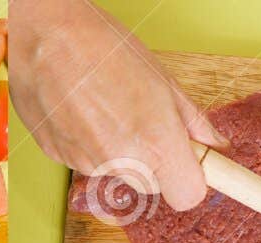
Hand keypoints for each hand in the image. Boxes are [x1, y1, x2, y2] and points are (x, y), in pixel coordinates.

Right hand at [12, 0, 225, 211]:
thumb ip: (194, 123)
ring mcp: (86, 163)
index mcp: (155, 142)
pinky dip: (87, 143)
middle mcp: (121, 161)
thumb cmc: (103, 45)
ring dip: (117, 151)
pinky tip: (81, 111)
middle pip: (151, 187)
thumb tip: (216, 146)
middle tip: (143, 123)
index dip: (189, 179)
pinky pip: (85, 162)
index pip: (188, 196)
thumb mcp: (162, 80)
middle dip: (153, 163)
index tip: (189, 164)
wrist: (44, 29)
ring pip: (116, 174)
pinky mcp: (58, 158)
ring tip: (105, 107)